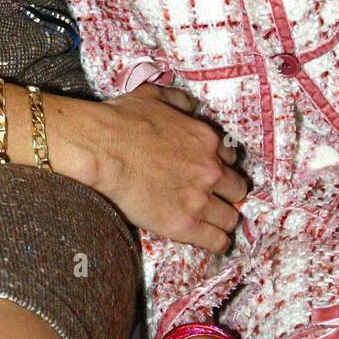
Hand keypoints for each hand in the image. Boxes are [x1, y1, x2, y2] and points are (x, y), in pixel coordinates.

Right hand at [82, 83, 246, 251]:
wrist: (102, 149)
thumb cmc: (122, 120)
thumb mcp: (154, 96)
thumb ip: (178, 100)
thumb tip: (190, 104)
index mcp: (206, 140)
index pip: (230, 158)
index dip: (220, 165)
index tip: (210, 171)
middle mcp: (210, 170)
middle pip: (237, 189)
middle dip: (227, 193)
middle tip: (214, 197)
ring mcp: (199, 199)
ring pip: (230, 217)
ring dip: (223, 219)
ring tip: (213, 222)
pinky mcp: (184, 225)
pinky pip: (216, 241)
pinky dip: (217, 242)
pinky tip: (211, 240)